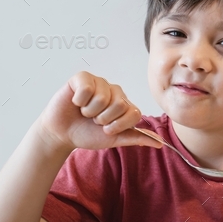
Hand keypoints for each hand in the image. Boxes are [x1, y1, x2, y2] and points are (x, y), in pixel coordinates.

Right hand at [38, 71, 161, 151]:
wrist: (62, 134)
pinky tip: (76, 102)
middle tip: (94, 119)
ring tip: (84, 111)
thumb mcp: (114, 139)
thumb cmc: (87, 134)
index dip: (118, 125)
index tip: (106, 129)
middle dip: (103, 119)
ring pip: (103, 97)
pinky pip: (87, 88)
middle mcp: (115, 91)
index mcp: (125, 104)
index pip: (134, 112)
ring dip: (90, 111)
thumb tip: (160, 143)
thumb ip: (137, 138)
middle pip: (120, 104)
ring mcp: (99, 83)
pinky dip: (79, 100)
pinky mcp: (82, 78)